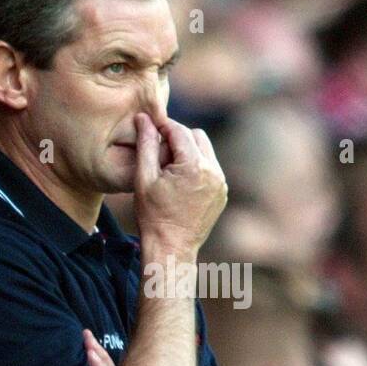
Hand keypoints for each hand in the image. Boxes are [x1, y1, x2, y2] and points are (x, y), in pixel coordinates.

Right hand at [132, 112, 226, 257]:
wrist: (171, 247)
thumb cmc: (153, 215)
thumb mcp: (143, 177)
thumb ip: (146, 144)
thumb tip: (144, 118)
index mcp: (194, 166)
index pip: (179, 131)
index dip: (162, 126)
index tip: (150, 129)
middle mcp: (213, 171)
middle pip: (196, 136)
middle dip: (178, 139)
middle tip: (159, 152)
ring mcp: (221, 183)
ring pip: (205, 151)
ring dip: (188, 152)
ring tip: (168, 168)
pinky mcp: (222, 193)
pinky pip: (210, 168)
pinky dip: (196, 168)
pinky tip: (180, 182)